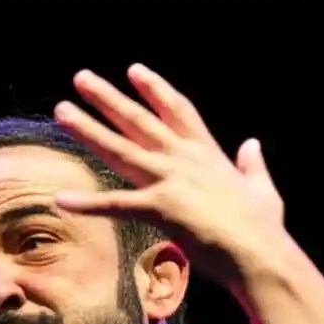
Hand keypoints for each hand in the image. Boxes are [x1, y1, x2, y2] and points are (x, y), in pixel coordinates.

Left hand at [52, 63, 292, 290]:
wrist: (259, 253)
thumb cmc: (263, 228)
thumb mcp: (262, 188)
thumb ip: (253, 164)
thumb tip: (252, 144)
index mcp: (207, 153)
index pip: (177, 110)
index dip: (154, 89)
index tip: (133, 70)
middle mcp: (183, 159)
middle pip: (138, 121)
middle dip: (107, 98)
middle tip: (80, 78)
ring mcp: (170, 181)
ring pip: (119, 149)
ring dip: (88, 129)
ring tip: (61, 110)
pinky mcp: (159, 208)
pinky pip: (114, 205)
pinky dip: (86, 203)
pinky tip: (60, 198)